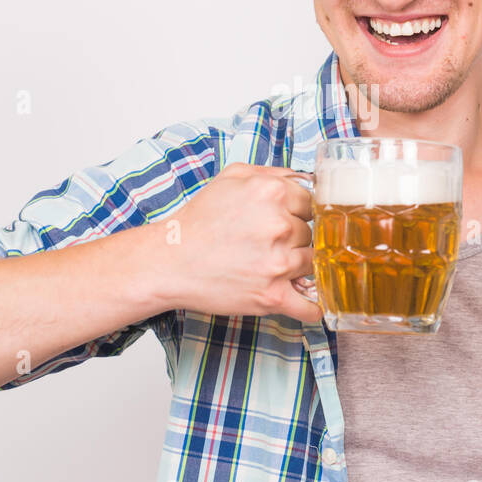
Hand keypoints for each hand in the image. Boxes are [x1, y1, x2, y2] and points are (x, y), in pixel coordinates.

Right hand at [157, 163, 320, 323]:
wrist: (169, 261)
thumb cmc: (198, 221)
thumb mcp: (232, 177)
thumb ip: (272, 173)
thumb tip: (303, 180)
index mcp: (272, 192)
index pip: (311, 203)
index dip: (298, 213)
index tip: (286, 221)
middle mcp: (278, 225)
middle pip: (311, 233)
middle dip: (295, 239)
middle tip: (268, 243)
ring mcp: (277, 263)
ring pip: (312, 263)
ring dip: (298, 267)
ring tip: (274, 266)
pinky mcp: (272, 296)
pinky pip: (310, 307)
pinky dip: (311, 308)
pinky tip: (309, 303)